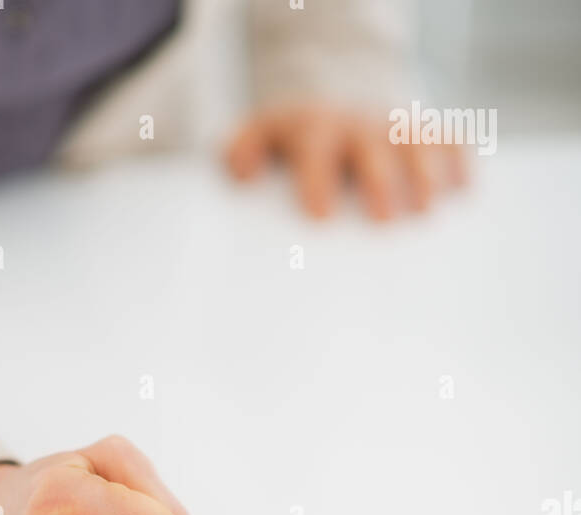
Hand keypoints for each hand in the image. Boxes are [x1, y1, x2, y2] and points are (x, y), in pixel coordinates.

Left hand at [225, 102, 466, 218]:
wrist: (339, 104)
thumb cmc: (295, 142)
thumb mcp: (262, 136)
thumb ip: (241, 152)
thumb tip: (241, 172)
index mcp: (315, 130)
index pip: (314, 150)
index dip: (317, 179)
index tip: (320, 215)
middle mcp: (360, 126)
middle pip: (371, 151)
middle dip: (378, 181)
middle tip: (384, 219)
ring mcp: (397, 127)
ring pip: (415, 145)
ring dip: (423, 175)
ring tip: (425, 210)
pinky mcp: (429, 132)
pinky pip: (452, 140)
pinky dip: (461, 162)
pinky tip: (465, 193)